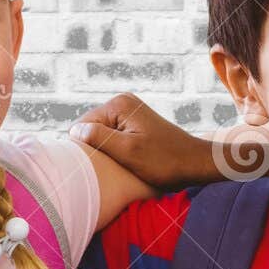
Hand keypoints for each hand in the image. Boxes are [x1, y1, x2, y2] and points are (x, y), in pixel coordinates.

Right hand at [69, 93, 268, 188]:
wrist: (195, 163)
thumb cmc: (164, 161)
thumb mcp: (129, 152)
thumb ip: (100, 138)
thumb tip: (74, 131)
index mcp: (119, 104)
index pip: (82, 126)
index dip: (86, 149)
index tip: (101, 165)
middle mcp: (123, 102)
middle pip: (90, 129)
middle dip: (96, 149)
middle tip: (111, 166)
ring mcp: (129, 112)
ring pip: (100, 135)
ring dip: (105, 151)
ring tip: (119, 165)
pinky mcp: (135, 123)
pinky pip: (113, 137)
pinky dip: (114, 150)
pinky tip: (124, 161)